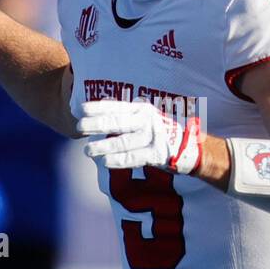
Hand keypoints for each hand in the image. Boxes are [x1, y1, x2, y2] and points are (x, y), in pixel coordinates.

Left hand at [78, 99, 202, 174]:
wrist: (190, 147)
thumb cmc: (159, 132)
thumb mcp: (145, 118)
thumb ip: (125, 118)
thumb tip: (96, 119)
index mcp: (142, 109)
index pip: (116, 106)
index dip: (98, 107)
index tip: (81, 109)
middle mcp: (147, 120)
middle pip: (118, 122)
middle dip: (96, 124)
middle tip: (79, 127)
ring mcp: (154, 137)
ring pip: (124, 142)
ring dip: (104, 146)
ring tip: (88, 150)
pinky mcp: (158, 154)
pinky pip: (134, 158)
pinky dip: (119, 160)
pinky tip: (105, 162)